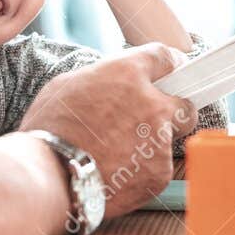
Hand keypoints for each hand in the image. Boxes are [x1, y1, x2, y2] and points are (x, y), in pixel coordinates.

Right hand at [18, 43, 193, 218]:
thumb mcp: (66, 86)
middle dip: (173, 112)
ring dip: (150, 147)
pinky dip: (141, 175)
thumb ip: (101, 81)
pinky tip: (116, 176)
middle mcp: (152, 104)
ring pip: (169, 142)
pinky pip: (157, 170)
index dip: (167, 66)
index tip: (170, 73)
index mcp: (128, 74)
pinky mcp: (159, 174)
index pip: (164, 58)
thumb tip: (110, 84)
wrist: (50, 176)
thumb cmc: (49, 130)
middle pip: (185, 104)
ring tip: (118, 158)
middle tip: (151, 122)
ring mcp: (160, 141)